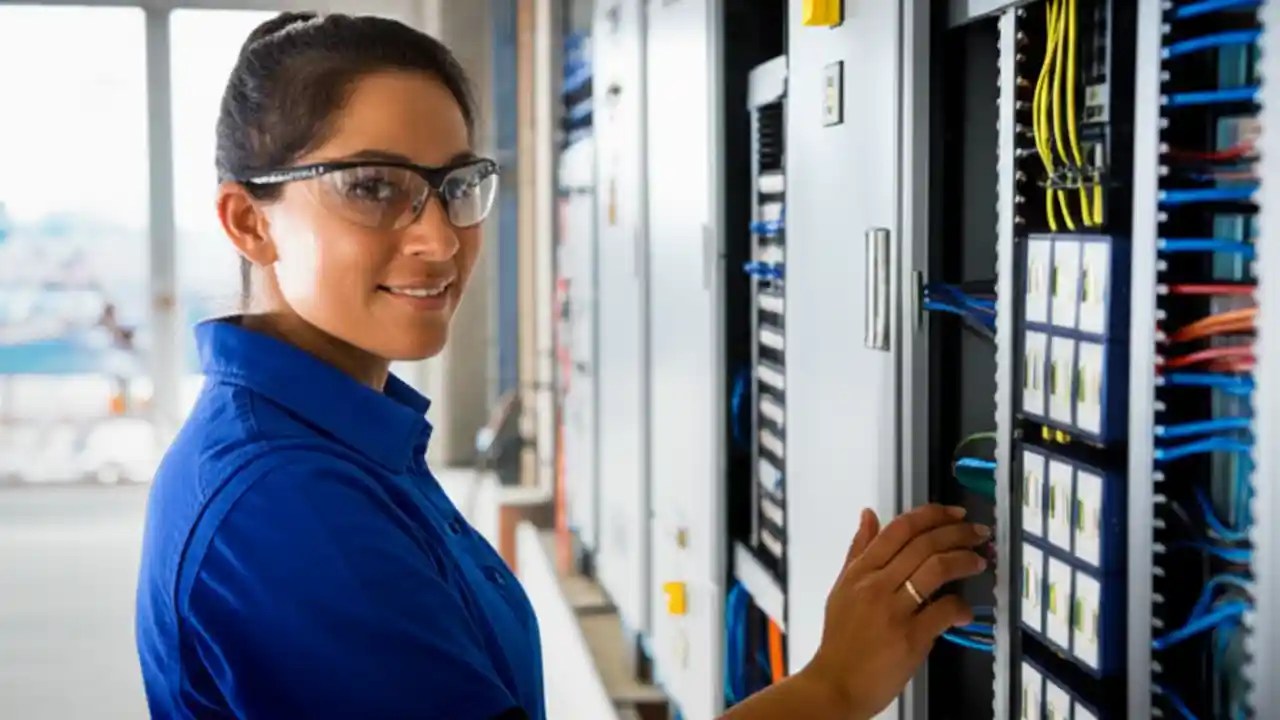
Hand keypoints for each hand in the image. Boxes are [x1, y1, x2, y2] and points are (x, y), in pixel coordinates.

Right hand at [799, 504, 989, 718]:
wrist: (836, 683)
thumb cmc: (841, 639)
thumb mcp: (842, 588)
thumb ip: (858, 551)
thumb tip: (868, 514)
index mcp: (860, 571)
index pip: (899, 529)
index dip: (932, 515)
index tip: (954, 515)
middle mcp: (876, 585)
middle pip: (923, 544)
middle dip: (957, 533)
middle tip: (978, 533)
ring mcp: (893, 611)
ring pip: (936, 569)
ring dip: (964, 560)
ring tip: (979, 560)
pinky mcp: (911, 637)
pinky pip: (944, 611)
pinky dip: (961, 607)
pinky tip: (966, 611)